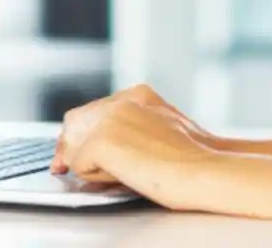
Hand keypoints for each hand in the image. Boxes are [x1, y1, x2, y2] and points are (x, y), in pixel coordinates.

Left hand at [61, 99, 220, 211]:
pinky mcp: (101, 141)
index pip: (95, 110)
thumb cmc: (197, 159)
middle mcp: (122, 100)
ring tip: (119, 172)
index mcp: (140, 94)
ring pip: (74, 143)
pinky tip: (121, 176)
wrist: (205, 169)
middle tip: (66, 166)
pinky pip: (78, 165)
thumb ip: (137, 128)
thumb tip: (106, 146)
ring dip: (88, 161)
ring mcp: (110, 118)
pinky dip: (93, 176)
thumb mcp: (167, 129)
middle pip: (75, 121)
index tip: (74, 152)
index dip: (82, 133)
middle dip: (71, 145)